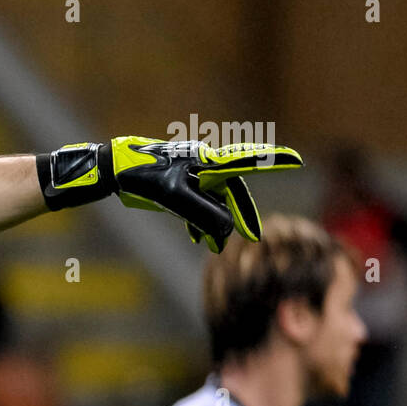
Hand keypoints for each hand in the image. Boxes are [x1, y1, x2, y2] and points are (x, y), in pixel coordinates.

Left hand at [36, 136, 302, 251]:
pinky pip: (196, 200)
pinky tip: (196, 237)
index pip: (245, 162)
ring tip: (210, 245)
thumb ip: (204, 214)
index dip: (272, 162)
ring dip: (214, 221)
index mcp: (205, 160)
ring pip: (212, 198)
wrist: (109, 170)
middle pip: (230, 188)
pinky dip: (199, 218)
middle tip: (252, 235)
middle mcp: (201, 162)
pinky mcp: (176, 180)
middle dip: (238, 213)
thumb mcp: (174, 198)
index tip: (297, 161)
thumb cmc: (140, 179)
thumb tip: (227, 232)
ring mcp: (189, 170)